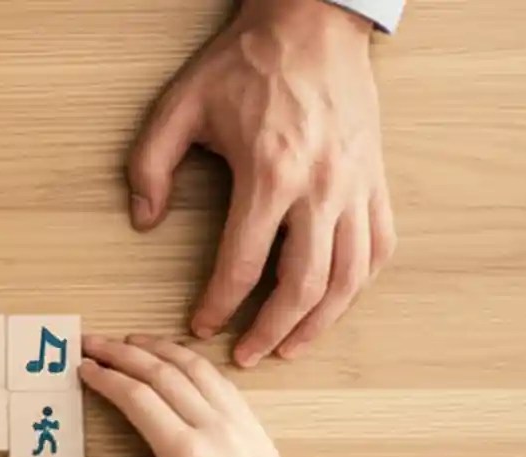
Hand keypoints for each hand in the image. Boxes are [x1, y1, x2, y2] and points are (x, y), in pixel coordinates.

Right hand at [69, 335, 325, 456]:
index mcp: (186, 453)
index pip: (137, 398)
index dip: (106, 377)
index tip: (82, 367)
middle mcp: (214, 428)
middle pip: (163, 372)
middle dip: (123, 352)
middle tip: (94, 342)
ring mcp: (239, 423)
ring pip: (196, 367)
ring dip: (160, 347)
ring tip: (131, 340)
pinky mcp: (255, 427)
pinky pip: (221, 381)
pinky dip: (193, 362)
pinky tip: (178, 360)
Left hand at [128, 0, 395, 365]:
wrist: (312, 23)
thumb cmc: (246, 64)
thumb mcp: (180, 105)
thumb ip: (151, 166)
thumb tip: (145, 221)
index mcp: (270, 173)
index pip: (242, 264)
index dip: (219, 304)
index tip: (202, 324)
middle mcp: (320, 188)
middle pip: (303, 285)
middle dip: (272, 330)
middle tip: (248, 354)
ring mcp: (356, 186)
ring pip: (349, 277)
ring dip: (320, 322)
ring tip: (291, 347)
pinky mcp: (376, 180)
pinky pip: (379, 247)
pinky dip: (358, 285)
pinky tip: (335, 304)